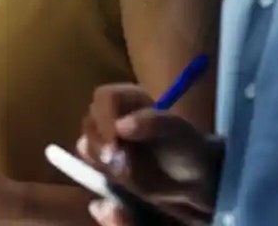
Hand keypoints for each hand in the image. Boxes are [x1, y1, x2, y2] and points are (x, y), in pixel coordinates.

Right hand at [79, 84, 222, 223]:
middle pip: (90, 121)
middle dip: (100, 143)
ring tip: (123, 173)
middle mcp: (112, 115)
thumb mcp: (177, 131)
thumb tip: (120, 127)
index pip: (105, 97)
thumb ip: (152, 123)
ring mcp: (105, 139)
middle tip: (115, 161)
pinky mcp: (103, 162)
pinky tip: (113, 180)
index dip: (105, 116)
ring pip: (86, 144)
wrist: (191, 180)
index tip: (114, 140)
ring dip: (99, 160)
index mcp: (129, 99)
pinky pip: (89, 166)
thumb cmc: (185, 147)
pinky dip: (97, 173)